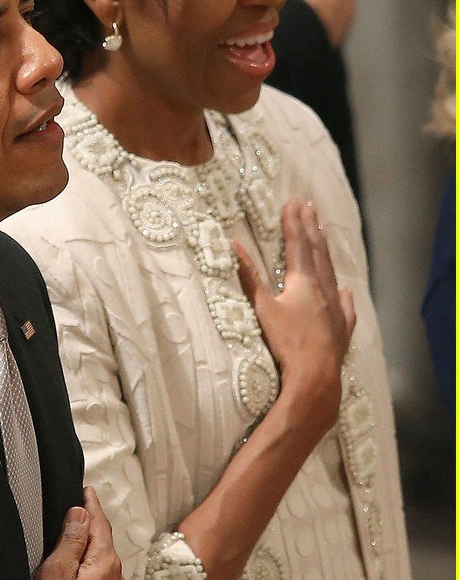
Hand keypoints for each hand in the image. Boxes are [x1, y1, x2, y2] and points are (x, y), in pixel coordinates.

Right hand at [33, 487, 128, 579]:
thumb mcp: (57, 571)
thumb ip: (71, 540)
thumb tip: (80, 513)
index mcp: (105, 562)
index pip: (99, 523)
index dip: (91, 505)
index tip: (86, 490)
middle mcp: (118, 579)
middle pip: (103, 543)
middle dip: (91, 528)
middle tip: (79, 512)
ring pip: (104, 565)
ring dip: (92, 552)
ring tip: (77, 543)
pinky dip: (94, 573)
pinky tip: (82, 578)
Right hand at [234, 200, 354, 436]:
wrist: (316, 376)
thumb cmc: (287, 342)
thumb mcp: (262, 308)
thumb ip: (248, 277)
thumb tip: (232, 246)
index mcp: (303, 282)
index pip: (297, 245)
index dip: (293, 223)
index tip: (292, 203)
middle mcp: (324, 291)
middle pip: (317, 253)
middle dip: (312, 229)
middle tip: (310, 208)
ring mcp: (336, 310)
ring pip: (332, 274)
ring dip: (326, 253)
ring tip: (324, 236)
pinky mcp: (341, 330)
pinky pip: (345, 306)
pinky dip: (344, 295)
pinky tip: (347, 290)